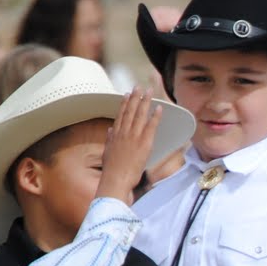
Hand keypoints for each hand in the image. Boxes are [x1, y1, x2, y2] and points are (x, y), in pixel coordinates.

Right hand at [95, 87, 162, 203]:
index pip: (121, 115)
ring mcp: (134, 137)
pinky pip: (151, 127)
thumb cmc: (112, 170)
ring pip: (140, 115)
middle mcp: (124, 133)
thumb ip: (110, 139)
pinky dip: (155, 116)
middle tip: (139, 86)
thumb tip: (110, 130)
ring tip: (149, 91)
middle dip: (135, 97)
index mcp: (115, 135)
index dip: (124, 103)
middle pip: (130, 111)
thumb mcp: (108, 152)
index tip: (127, 94)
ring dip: (145, 102)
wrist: (115, 179)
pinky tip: (159, 108)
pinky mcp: (144, 144)